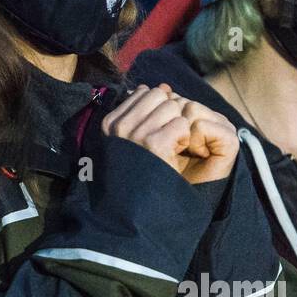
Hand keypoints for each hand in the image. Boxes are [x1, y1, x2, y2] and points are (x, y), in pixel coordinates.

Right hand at [101, 83, 237, 183]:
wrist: (134, 210)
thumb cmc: (137, 173)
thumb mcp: (133, 139)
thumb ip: (144, 110)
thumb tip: (164, 86)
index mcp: (111, 123)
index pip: (144, 92)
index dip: (160, 106)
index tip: (160, 128)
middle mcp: (120, 126)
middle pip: (160, 95)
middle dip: (171, 112)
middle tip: (170, 136)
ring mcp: (136, 135)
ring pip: (172, 106)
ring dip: (179, 125)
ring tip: (172, 146)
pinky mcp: (154, 145)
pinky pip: (181, 124)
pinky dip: (184, 138)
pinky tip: (176, 153)